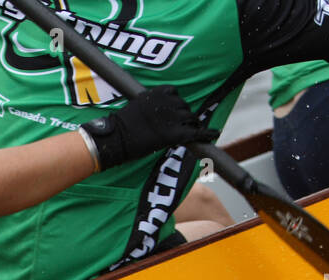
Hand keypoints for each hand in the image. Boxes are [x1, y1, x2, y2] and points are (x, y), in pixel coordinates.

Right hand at [80, 85, 215, 169]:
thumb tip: (151, 113)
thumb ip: (148, 106)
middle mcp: (166, 102)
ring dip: (191, 124)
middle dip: (184, 115)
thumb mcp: (135, 107)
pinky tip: (213, 134)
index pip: (174, 92)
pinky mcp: (174, 133)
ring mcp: (172, 117)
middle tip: (181, 126)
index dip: (176, 103)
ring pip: (191, 118)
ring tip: (190, 131)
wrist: (115, 138)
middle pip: (184, 106)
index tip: (174, 111)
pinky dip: (206, 133)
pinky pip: (196, 132)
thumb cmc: (120, 126)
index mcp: (156, 93)